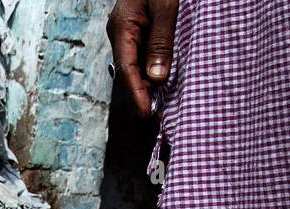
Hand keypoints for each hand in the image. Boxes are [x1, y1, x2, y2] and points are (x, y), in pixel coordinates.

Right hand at [108, 0, 179, 117]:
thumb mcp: (166, 6)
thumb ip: (161, 40)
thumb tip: (156, 77)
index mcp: (122, 26)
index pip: (127, 69)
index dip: (137, 93)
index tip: (147, 113)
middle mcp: (122, 32)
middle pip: (130, 70)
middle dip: (143, 93)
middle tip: (159, 116)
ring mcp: (130, 31)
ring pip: (137, 64)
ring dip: (149, 84)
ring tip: (163, 105)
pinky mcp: (141, 28)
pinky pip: (144, 55)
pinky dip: (154, 70)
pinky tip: (165, 82)